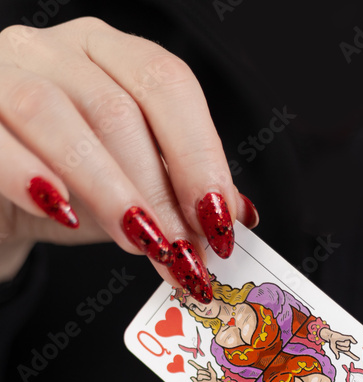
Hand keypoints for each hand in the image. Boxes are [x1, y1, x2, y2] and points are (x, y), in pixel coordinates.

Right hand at [0, 18, 256, 284]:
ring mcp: (1, 75)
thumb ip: (178, 194)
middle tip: (181, 251)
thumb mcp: (131, 190)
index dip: (199, 153)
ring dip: (109, 189)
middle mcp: (53, 50)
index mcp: (107, 54)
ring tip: (140, 243)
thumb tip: (239, 216)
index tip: (220, 220)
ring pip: (57, 117)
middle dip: (159, 189)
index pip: (166, 83)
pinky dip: (34, 178)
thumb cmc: (65, 191)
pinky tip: (64, 213)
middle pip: (118, 107)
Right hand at [189, 359, 222, 381]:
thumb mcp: (212, 371)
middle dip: (205, 373)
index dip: (192, 363)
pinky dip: (194, 380)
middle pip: (199, 371)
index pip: (196, 366)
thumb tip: (208, 362)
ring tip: (208, 378)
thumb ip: (210, 367)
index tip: (189, 360)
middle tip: (209, 375)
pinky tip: (192, 377)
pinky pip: (196, 381)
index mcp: (202, 369)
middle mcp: (199, 373)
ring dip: (206, 377)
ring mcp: (199, 378)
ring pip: (200, 376)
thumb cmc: (213, 376)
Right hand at [321, 327, 358, 360]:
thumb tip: (337, 358)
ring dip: (340, 343)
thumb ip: (336, 353)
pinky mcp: (347, 337)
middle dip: (340, 347)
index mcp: (344, 350)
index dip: (354, 357)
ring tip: (338, 341)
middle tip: (336, 344)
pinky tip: (355, 342)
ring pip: (346, 344)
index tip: (358, 359)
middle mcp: (347, 346)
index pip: (350, 354)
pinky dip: (353, 340)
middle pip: (346, 349)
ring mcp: (348, 342)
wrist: (330, 337)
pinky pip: (351, 338)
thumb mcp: (333, 349)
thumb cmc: (332, 344)